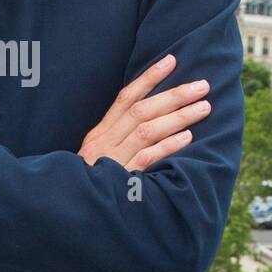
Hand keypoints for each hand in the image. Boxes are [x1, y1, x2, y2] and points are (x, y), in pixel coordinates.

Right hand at [78, 53, 209, 171]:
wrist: (68, 211)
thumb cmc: (89, 184)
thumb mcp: (96, 156)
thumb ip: (117, 138)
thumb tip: (149, 117)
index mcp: (99, 134)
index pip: (125, 98)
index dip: (149, 78)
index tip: (172, 60)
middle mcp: (104, 142)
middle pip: (142, 110)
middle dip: (174, 95)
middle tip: (202, 85)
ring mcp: (111, 160)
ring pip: (147, 130)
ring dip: (178, 117)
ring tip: (203, 107)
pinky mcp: (119, 180)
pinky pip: (147, 158)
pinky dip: (168, 146)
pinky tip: (187, 137)